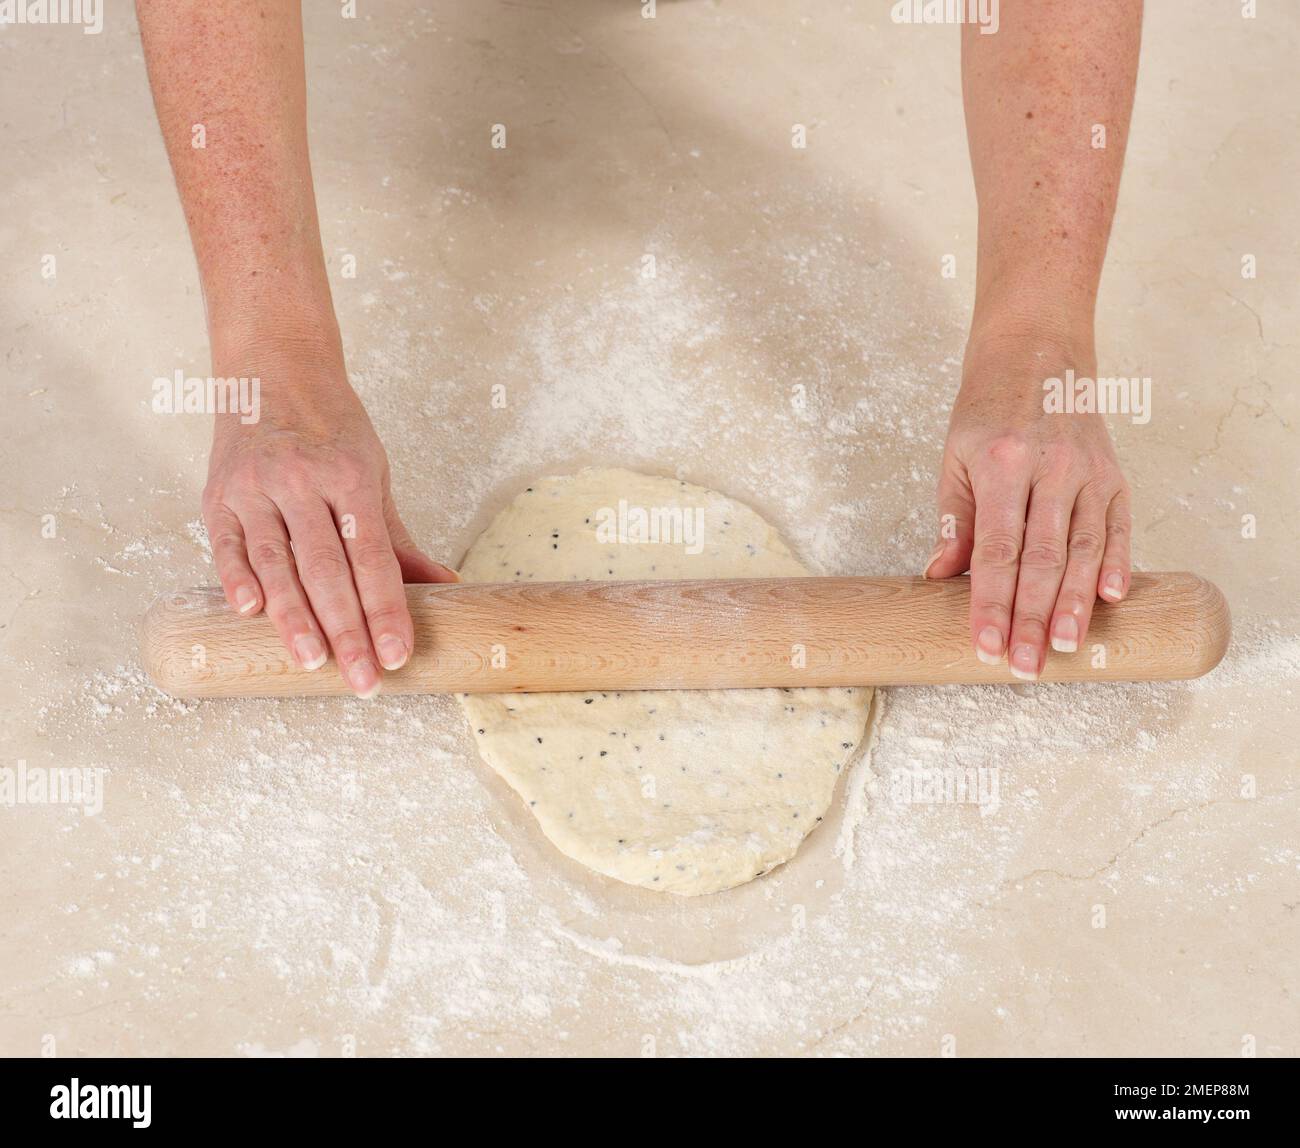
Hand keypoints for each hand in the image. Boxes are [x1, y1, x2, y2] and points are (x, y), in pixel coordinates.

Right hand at [201, 349, 456, 696]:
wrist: (272, 368)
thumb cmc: (332, 429)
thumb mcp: (373, 472)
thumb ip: (397, 537)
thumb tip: (445, 585)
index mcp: (348, 476)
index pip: (372, 557)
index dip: (386, 609)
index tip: (398, 654)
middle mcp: (301, 482)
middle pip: (326, 569)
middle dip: (347, 630)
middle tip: (364, 680)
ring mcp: (255, 488)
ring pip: (276, 563)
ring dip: (294, 618)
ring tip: (314, 662)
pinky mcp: (217, 497)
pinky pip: (228, 545)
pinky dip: (237, 579)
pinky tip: (250, 614)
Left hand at [924, 342, 1131, 679]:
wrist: (1037, 350)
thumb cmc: (986, 409)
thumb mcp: (955, 457)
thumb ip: (954, 521)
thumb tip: (939, 578)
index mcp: (1003, 466)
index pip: (997, 551)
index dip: (991, 602)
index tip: (986, 645)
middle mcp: (1052, 470)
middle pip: (1043, 559)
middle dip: (1033, 618)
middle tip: (1025, 666)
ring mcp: (1089, 472)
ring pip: (1085, 550)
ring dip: (1075, 604)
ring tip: (1066, 648)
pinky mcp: (1115, 475)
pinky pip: (1119, 527)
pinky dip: (1118, 564)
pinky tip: (1112, 599)